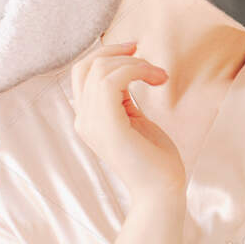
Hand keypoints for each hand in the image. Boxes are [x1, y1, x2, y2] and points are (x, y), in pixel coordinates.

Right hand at [71, 41, 183, 205]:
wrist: (162, 191)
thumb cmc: (155, 159)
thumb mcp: (135, 119)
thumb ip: (124, 98)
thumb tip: (127, 69)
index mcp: (88, 119)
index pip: (82, 74)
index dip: (106, 54)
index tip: (137, 52)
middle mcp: (84, 120)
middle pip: (85, 67)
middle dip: (116, 52)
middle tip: (147, 58)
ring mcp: (92, 124)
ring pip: (100, 70)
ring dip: (134, 63)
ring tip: (159, 75)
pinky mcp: (108, 126)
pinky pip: (112, 80)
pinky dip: (136, 70)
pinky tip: (158, 80)